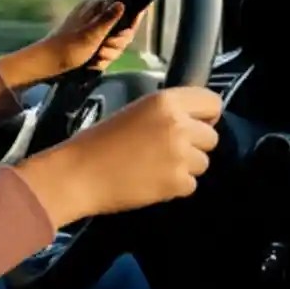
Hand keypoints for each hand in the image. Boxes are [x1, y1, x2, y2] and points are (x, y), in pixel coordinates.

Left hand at [0, 0, 145, 88]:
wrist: (49, 63)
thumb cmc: (69, 48)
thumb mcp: (91, 34)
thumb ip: (108, 19)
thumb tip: (121, 4)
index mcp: (96, 7)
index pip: (127, 14)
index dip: (126, 31)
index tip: (118, 40)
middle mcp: (96, 16)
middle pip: (122, 32)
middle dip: (114, 46)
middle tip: (101, 51)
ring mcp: (93, 30)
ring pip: (115, 45)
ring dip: (107, 55)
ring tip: (94, 58)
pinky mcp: (90, 43)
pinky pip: (105, 52)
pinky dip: (100, 60)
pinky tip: (92, 64)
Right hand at [13, 87, 221, 229]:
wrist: (77, 174)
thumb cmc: (96, 142)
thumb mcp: (132, 113)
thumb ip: (164, 114)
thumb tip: (190, 122)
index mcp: (165, 101)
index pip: (212, 102)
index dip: (205, 116)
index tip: (194, 125)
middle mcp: (178, 125)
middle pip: (211, 136)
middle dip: (194, 145)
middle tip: (166, 151)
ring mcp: (180, 155)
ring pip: (203, 163)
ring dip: (185, 167)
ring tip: (154, 168)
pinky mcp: (177, 183)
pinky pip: (191, 185)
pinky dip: (174, 187)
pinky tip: (150, 182)